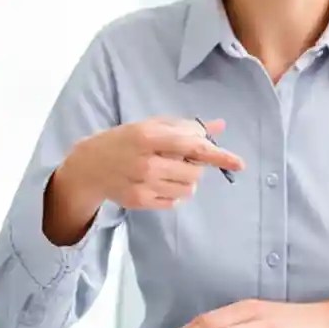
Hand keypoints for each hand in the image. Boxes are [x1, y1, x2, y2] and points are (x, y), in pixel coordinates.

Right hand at [43, 117, 244, 244]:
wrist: (90, 165)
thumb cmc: (125, 140)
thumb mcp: (151, 125)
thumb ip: (185, 126)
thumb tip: (219, 126)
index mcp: (148, 136)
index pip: (191, 146)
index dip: (217, 154)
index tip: (238, 163)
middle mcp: (146, 161)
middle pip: (194, 170)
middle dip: (193, 164)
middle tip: (176, 158)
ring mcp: (143, 184)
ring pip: (188, 188)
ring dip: (186, 179)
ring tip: (166, 170)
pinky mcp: (140, 202)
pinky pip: (175, 201)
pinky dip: (173, 192)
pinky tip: (157, 182)